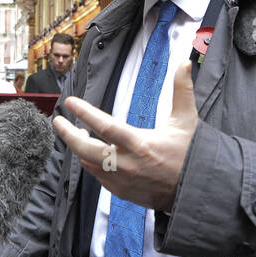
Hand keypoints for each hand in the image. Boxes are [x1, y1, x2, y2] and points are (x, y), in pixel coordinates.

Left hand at [53, 60, 197, 210]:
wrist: (196, 191)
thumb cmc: (191, 154)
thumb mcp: (187, 120)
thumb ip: (182, 90)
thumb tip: (184, 64)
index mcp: (140, 145)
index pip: (104, 126)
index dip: (84, 113)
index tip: (70, 102)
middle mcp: (127, 165)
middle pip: (86, 150)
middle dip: (68, 135)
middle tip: (59, 121)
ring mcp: (123, 181)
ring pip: (88, 164)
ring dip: (79, 148)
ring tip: (79, 134)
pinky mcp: (122, 192)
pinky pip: (98, 176)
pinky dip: (91, 163)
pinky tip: (92, 153)